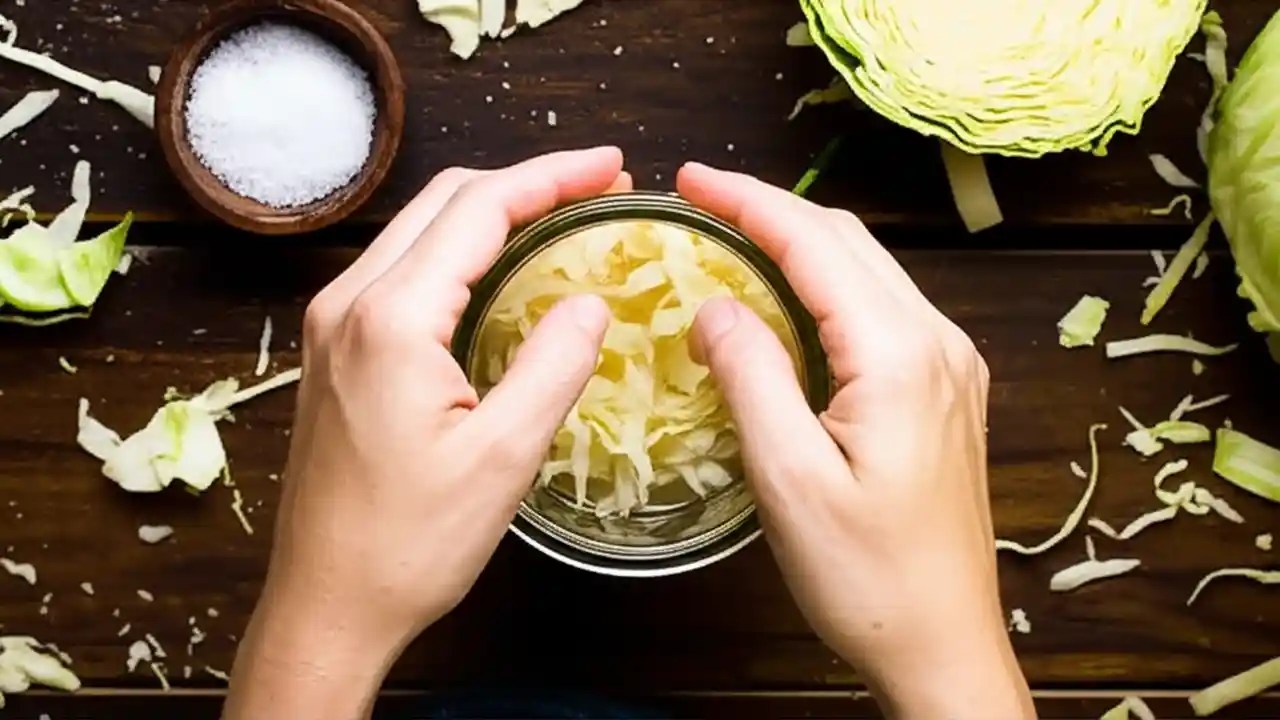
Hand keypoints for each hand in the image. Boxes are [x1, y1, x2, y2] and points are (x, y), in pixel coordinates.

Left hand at [224, 148, 625, 719]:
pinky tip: (503, 275)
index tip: (612, 166)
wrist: (327, 607)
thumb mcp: (503, 458)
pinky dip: (459, 254)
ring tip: (561, 220)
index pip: (479, 210)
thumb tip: (591, 302)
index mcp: (389, 320)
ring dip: (490, 213)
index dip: (552, 176)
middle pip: (443, 201)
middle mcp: (349, 305)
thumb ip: (553, 365)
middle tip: (596, 189)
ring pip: (419, 231)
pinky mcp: (336, 353)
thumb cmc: (408, 545)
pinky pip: (403, 272)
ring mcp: (334, 327)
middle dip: (524, 182)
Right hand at [679, 163, 1032, 719]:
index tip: (688, 180)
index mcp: (899, 356)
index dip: (747, 202)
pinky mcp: (946, 393)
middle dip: (771, 210)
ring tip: (731, 238)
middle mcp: (937, 345)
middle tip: (699, 201)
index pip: (815, 245)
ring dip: (800, 245)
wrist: (942, 645)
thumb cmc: (866, 577)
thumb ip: (751, 376)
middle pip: (848, 243)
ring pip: (868, 271)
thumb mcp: (788, 479)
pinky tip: (786, 302)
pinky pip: (882, 311)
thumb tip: (713, 306)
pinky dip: (827, 287)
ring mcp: (950, 367)